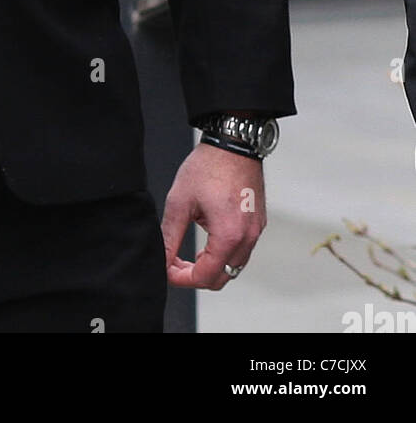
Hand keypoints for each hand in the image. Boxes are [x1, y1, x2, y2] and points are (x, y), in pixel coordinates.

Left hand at [160, 141, 265, 288]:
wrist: (233, 142)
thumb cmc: (209, 166)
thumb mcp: (180, 201)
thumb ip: (171, 236)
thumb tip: (164, 260)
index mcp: (229, 235)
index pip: (206, 276)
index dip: (182, 279)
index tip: (168, 269)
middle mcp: (248, 237)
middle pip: (223, 277)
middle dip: (196, 275)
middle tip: (176, 262)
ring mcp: (256, 231)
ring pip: (234, 266)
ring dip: (211, 264)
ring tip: (190, 250)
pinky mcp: (258, 222)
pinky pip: (242, 250)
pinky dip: (224, 252)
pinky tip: (208, 237)